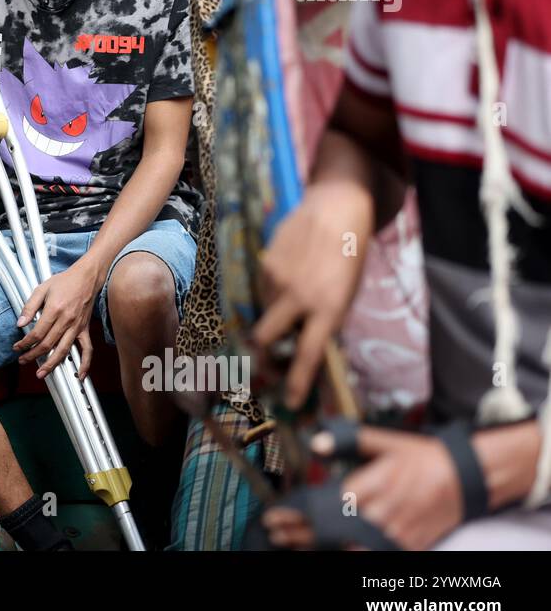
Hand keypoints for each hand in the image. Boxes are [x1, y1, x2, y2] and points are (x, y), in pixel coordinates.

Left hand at [13, 256, 102, 378]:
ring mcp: (77, 327)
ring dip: (51, 365)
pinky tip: (80, 375)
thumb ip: (29, 307)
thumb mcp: (42, 289)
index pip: (37, 333)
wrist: (87, 277)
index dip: (25, 343)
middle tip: (22, 360)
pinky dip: (85, 364)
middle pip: (48, 345)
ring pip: (63, 351)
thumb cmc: (64, 282)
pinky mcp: (85, 330)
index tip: (17, 347)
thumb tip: (20, 323)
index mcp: (54, 310)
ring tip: (41, 374)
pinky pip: (87, 350)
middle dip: (33, 355)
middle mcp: (66, 321)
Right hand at [254, 181, 370, 408]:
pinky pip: (261, 290)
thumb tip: (306, 346)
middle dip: (259, 353)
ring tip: (289, 299)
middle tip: (262, 360)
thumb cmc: (350, 256)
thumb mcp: (347, 293)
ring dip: (270, 315)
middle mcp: (299, 297)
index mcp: (329, 309)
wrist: (337, 209)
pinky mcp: (265, 262)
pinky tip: (286, 276)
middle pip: (264, 337)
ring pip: (263, 311)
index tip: (289, 401)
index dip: (297, 382)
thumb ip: (327, 320)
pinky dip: (270, 293)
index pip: (309, 355)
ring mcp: (278, 279)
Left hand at [262, 426, 464, 550]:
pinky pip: (374, 556)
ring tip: (293, 546)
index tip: (274, 516)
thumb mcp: (385, 441)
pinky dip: (350, 555)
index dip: (295, 514)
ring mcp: (396, 534)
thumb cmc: (422, 456)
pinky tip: (333, 552)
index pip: (323, 506)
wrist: (465, 476)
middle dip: (299, 535)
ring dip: (319, 548)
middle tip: (275, 533)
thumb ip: (348, 441)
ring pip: (349, 548)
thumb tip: (314, 442)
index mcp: (372, 485)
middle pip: (330, 531)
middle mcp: (381, 513)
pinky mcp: (409, 546)